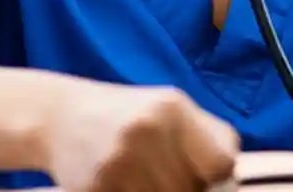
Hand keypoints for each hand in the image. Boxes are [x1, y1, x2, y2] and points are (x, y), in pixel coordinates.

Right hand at [41, 83, 239, 191]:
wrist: (62, 116)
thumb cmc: (132, 116)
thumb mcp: (174, 110)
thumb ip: (210, 141)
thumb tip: (230, 183)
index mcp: (172, 108)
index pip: (220, 164)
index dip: (219, 180)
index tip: (206, 180)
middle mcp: (146, 130)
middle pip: (191, 189)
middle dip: (187, 191)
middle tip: (167, 179)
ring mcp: (118, 160)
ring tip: (146, 181)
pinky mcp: (95, 187)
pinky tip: (126, 186)